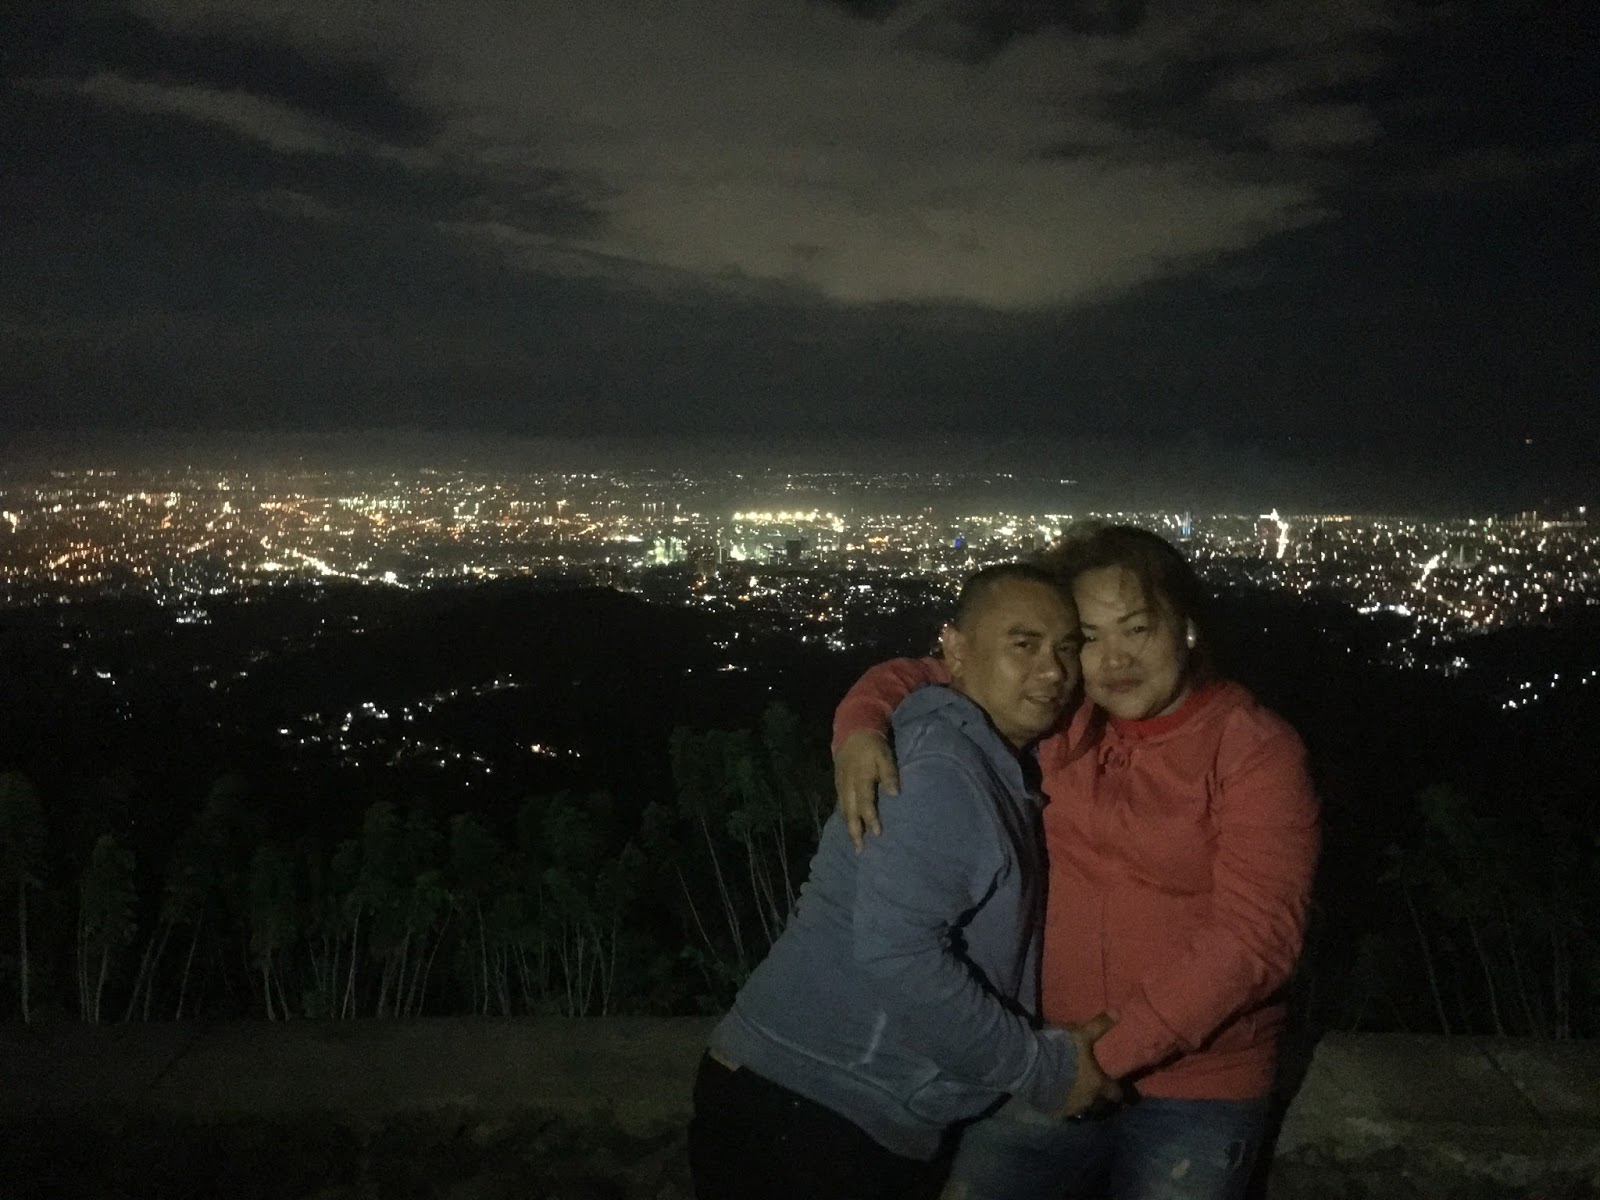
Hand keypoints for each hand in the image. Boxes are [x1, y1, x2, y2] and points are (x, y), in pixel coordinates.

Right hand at [833, 729, 898, 850]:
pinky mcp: (838, 785)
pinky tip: (850, 825)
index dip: (871, 819)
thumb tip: (895, 794)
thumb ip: (889, 774)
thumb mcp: (884, 755)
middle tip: (860, 850)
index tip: (877, 834)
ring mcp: (841, 786)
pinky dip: (845, 817)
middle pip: (850, 812)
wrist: (852, 731)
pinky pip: (840, 805)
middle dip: (855, 832)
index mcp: (860, 779)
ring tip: (855, 843)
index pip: (865, 803)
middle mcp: (848, 786)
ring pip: (844, 811)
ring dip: (849, 828)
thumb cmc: (873, 745)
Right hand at [1055, 1012, 1121, 1119]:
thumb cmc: (1063, 1051)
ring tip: (1071, 1091)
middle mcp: (1087, 1100)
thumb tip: (1118, 1012)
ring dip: (1077, 1100)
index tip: (1116, 1089)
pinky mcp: (1052, 1111)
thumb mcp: (1082, 1034)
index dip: (1116, 1090)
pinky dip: (1059, 1104)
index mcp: (1097, 1084)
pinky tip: (1054, 1097)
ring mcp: (1069, 1108)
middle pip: (1097, 1103)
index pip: (1114, 1092)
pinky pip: (1060, 1111)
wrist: (1033, 1067)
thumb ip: (1099, 1025)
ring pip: (1079, 1108)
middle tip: (1091, 1088)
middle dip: (1095, 1096)